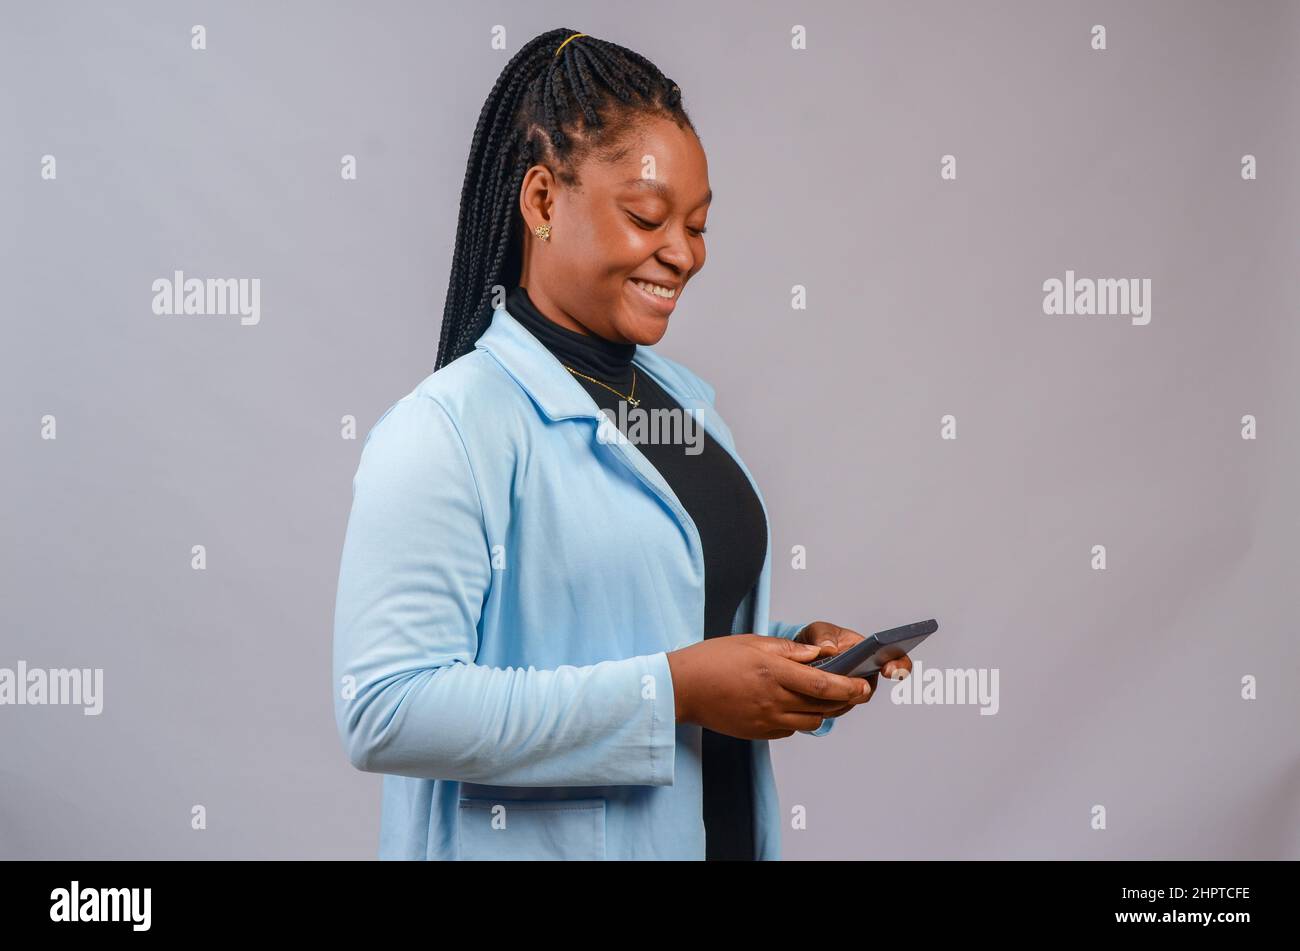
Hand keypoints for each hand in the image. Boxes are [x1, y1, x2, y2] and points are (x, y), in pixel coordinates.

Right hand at [666, 634, 873, 738]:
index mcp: (772, 671)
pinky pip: (791, 729)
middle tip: (857, 692)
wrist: (681, 688)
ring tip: (829, 697)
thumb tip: (819, 653)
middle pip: (822, 706)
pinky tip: (797, 706)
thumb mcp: (751, 642)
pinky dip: (801, 719)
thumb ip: (788, 650)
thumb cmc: (712, 660)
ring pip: (811, 722)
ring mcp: (765, 719)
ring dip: (825, 711)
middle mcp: (772, 699)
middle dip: (846, 700)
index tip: (863, 685)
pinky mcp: (758, 732)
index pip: (822, 683)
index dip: (848, 687)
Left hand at [794, 621, 913, 716]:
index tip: (889, 670)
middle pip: (869, 688)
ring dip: (837, 697)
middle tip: (851, 689)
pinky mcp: (838, 703)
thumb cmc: (820, 639)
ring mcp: (852, 690)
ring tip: (822, 690)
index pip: (896, 659)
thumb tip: (829, 648)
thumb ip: (823, 636)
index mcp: (870, 651)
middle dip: (860, 690)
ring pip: (850, 701)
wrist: (804, 654)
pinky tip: (812, 697)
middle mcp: (866, 674)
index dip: (899, 666)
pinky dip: (825, 703)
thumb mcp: (819, 630)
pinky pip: (835, 708)